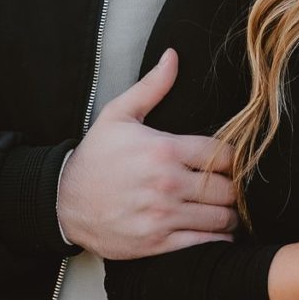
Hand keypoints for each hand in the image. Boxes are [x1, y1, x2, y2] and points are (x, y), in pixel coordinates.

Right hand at [56, 49, 239, 259]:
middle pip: (227, 189)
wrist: (63, 202)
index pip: (224, 154)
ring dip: (230, 216)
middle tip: (232, 188)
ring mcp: (162, 216)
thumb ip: (152, 86)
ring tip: (226, 210)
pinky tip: (216, 233)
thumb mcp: (118, 115)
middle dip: (235, 189)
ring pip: (220, 219)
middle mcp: (166, 183)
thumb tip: (174, 55)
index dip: (234, 159)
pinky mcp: (157, 243)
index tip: (230, 162)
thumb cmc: (95, 156)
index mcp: (163, 149)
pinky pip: (204, 244)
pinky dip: (217, 240)